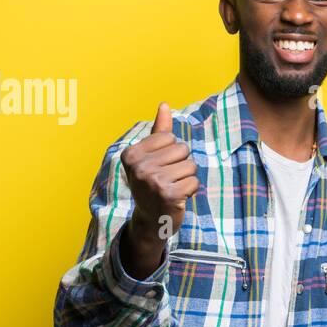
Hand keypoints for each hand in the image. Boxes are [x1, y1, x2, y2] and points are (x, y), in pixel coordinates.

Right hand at [119, 103, 198, 276]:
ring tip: (173, 188)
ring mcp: (153, 181)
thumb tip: (164, 105)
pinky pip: (195, 181)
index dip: (171, 152)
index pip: (169, 137)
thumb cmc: (153, 184)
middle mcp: (139, 167)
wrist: (151, 221)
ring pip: (191, 165)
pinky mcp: (169, 195)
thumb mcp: (151, 157)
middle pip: (182, 149)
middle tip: (168, 180)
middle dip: (181, 164)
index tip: (159, 168)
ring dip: (187, 178)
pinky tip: (178, 198)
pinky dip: (191, 190)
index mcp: (131, 154)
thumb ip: (159, 131)